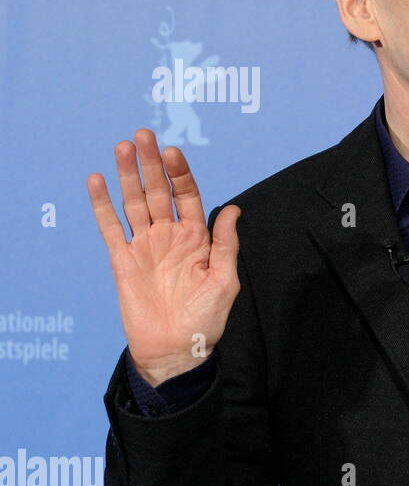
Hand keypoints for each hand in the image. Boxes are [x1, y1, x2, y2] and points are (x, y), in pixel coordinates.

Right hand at [87, 129, 241, 385]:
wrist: (177, 350)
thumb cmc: (207, 319)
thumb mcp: (224, 279)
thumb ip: (225, 243)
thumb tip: (233, 209)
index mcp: (197, 238)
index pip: (188, 196)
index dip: (180, 173)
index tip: (172, 151)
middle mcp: (170, 237)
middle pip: (159, 192)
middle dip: (151, 163)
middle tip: (143, 135)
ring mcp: (145, 246)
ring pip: (134, 202)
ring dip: (128, 175)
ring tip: (122, 147)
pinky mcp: (123, 260)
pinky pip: (110, 227)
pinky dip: (102, 204)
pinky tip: (97, 180)